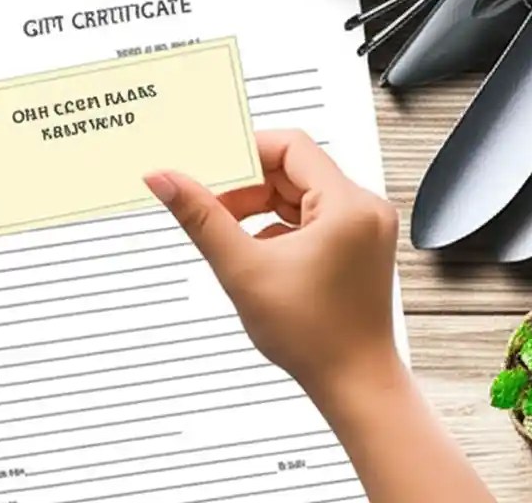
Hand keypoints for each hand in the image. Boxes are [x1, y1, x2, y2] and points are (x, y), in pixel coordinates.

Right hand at [143, 130, 400, 391]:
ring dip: (261, 209)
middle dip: (248, 188)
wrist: (354, 384)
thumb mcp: (244, 270)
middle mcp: (365, 209)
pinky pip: (312, 218)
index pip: (290, 146)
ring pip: (301, 195)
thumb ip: (201, 218)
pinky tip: (258, 256)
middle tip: (211, 209)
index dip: (245, 153)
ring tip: (231, 237)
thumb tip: (165, 180)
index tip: (211, 169)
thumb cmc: (315, 338)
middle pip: (294, 171)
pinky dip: (280, 229)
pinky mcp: (359, 247)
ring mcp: (365, 229)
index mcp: (348, 206)